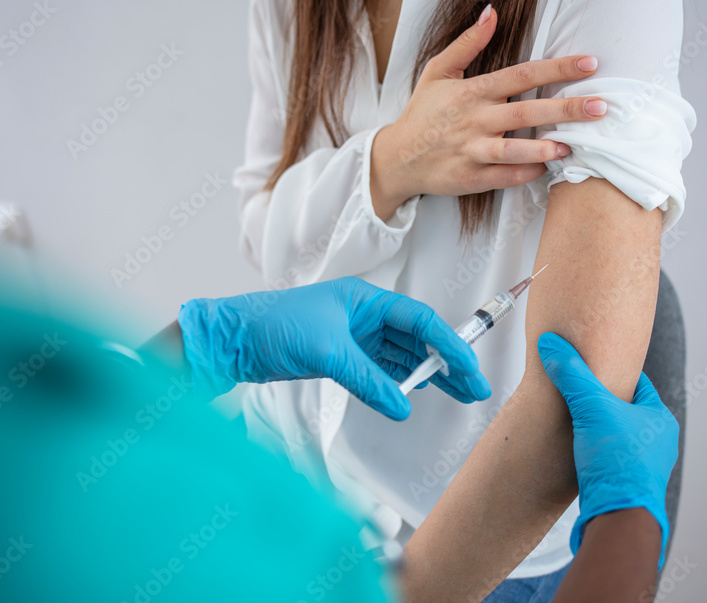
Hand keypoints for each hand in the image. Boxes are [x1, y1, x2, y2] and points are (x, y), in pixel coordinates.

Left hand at [178, 277, 490, 419]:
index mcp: (366, 299)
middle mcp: (365, 315)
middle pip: (417, 339)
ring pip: (402, 356)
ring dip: (428, 374)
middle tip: (474, 387)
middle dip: (447, 362)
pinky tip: (417, 391)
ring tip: (458, 393)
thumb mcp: (327, 352)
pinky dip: (400, 381)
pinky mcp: (342, 357)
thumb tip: (402, 406)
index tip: (468, 367)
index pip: (420, 320)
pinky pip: (381, 369)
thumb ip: (368, 380)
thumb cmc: (274, 326)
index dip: (449, 344)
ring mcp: (354, 337)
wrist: (232, 340)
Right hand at [370, 4, 607, 218]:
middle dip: (565, 108)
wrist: (397, 158)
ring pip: (513, 149)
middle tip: (599, 107)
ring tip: (571, 146)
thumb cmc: (422, 114)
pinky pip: (503, 176)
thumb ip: (467, 43)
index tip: (589, 64)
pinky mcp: (470, 177)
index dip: (557, 68)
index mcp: (473, 91)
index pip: (522, 75)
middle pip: (527, 111)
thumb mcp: (438, 71)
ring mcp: (472, 150)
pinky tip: (546, 168)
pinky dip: (525, 173)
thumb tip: (492, 13)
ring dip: (544, 147)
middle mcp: (475, 120)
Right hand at [537, 332, 677, 567]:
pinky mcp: (624, 486)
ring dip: (596, 431)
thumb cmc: (618, 465)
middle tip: (576, 394)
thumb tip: (552, 345)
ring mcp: (643, 466)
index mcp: (659, 419)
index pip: (636, 383)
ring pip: (616, 438)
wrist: (619, 519)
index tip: (590, 368)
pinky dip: (593, 454)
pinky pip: (608, 461)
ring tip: (572, 423)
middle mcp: (656, 443)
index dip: (611, 373)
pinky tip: (576, 452)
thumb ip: (571, 374)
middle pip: (624, 411)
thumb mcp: (592, 407)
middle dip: (600, 403)